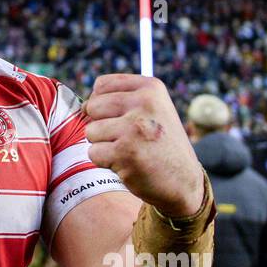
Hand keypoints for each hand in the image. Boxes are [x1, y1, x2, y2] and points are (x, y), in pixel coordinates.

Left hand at [83, 74, 204, 217]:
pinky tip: (127, 163)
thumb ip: (121, 100)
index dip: (101, 103)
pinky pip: (93, 153)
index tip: (118, 117)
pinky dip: (105, 162)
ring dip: (103, 145)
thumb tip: (83, 105)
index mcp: (151, 88)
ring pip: (90, 131)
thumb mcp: (152, 111)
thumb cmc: (159, 144)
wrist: (183, 181)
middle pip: (92, 106)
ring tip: (128, 150)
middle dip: (100, 124)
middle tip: (124, 138)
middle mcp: (145, 103)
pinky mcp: (125, 152)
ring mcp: (134, 127)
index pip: (102, 84)